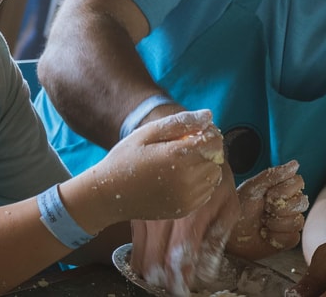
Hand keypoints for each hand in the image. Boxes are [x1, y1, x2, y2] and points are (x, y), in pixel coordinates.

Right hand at [87, 109, 224, 222]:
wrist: (108, 195)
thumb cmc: (126, 158)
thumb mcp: (148, 133)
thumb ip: (180, 123)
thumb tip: (208, 115)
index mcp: (177, 156)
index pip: (214, 141)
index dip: (210, 132)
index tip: (197, 131)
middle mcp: (186, 179)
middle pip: (216, 159)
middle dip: (208, 149)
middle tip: (189, 145)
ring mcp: (186, 198)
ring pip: (214, 176)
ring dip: (206, 166)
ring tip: (184, 161)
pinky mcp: (184, 209)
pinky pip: (206, 192)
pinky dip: (200, 182)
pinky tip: (182, 177)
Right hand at [130, 161, 240, 295]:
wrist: (185, 145)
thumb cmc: (213, 175)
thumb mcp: (228, 200)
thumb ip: (220, 232)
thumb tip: (210, 264)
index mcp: (190, 215)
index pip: (180, 254)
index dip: (181, 276)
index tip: (184, 289)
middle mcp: (164, 218)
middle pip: (156, 261)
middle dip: (164, 281)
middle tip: (174, 289)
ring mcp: (148, 217)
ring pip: (142, 257)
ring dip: (151, 274)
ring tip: (162, 282)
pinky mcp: (138, 216)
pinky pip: (134, 247)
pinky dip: (141, 262)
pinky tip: (152, 267)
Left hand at [225, 160, 307, 260]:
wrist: (230, 232)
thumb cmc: (240, 207)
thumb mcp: (253, 187)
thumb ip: (274, 175)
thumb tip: (296, 164)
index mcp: (283, 188)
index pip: (299, 182)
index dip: (285, 190)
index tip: (268, 195)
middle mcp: (290, 204)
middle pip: (302, 202)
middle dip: (279, 208)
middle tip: (264, 210)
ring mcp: (290, 222)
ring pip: (298, 222)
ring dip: (276, 223)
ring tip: (263, 223)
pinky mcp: (288, 240)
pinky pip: (293, 238)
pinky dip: (276, 237)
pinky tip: (266, 234)